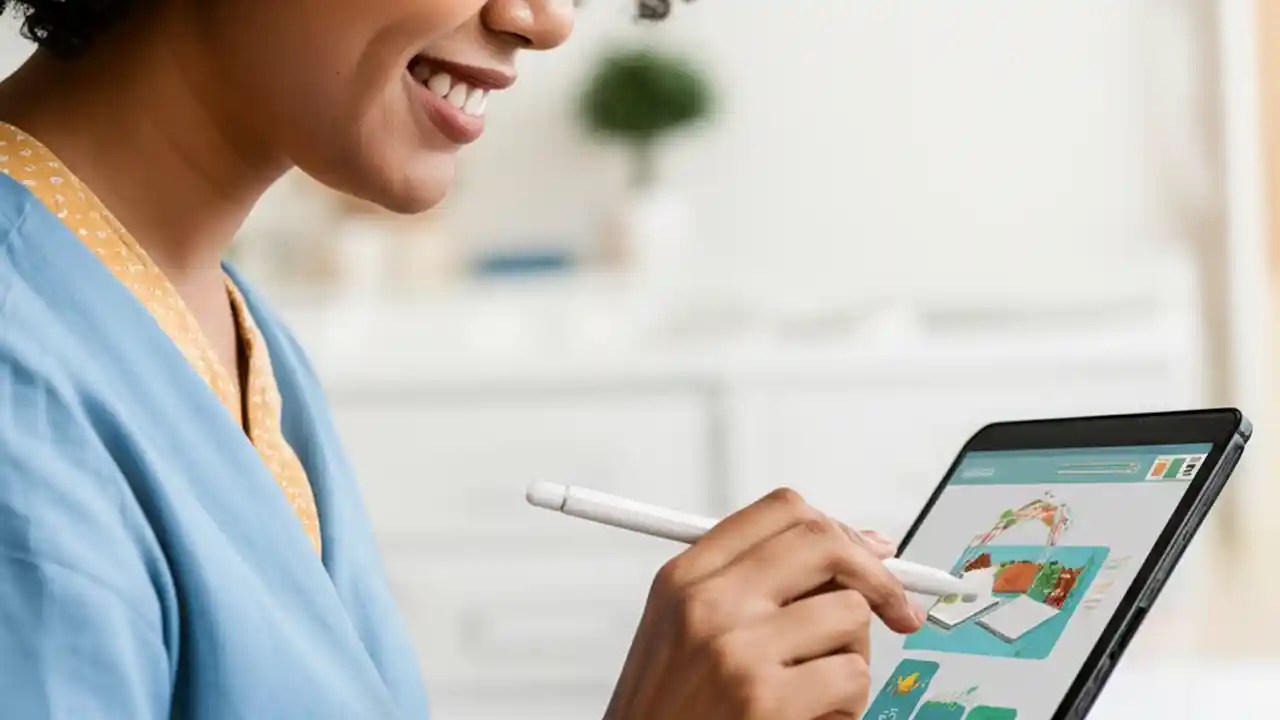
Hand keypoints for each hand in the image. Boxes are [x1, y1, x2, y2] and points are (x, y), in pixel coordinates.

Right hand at [605, 488, 925, 719]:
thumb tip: (855, 549)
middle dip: (876, 574)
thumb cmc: (670, 712)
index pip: (781, 511)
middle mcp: (709, 603)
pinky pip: (851, 675)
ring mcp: (737, 648)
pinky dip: (848, 702)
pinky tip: (815, 714)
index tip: (868, 553)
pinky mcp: (766, 699)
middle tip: (896, 607)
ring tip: (820, 682)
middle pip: (823, 541)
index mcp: (685, 578)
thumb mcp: (683, 629)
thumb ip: (752, 583)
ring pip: (849, 613)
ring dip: (853, 653)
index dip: (839, 528)